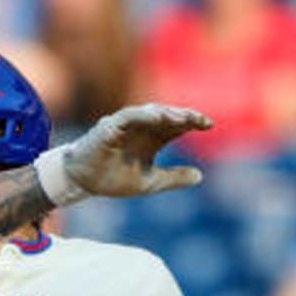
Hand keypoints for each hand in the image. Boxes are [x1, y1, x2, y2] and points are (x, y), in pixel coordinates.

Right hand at [54, 104, 211, 197]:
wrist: (85, 183)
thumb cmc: (114, 179)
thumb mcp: (151, 182)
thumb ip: (174, 178)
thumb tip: (201, 176)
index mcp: (152, 139)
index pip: (177, 126)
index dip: (193, 122)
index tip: (210, 125)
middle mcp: (142, 128)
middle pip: (167, 116)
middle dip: (185, 116)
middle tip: (201, 120)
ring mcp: (126, 125)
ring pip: (150, 113)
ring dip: (167, 113)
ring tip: (184, 117)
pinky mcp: (110, 126)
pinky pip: (129, 116)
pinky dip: (143, 115)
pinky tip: (157, 117)